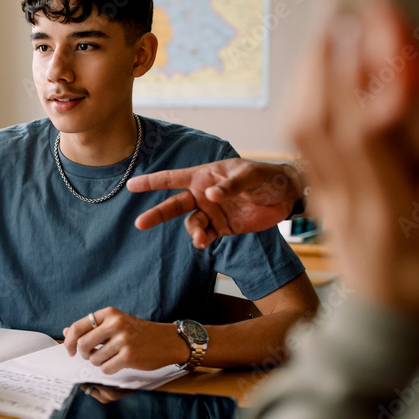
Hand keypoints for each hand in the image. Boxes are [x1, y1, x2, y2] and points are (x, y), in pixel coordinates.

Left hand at [63, 307, 187, 373]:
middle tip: (91, 356)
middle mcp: (115, 324)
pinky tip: (118, 364)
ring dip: (98, 363)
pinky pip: (106, 368)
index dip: (70, 341)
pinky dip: (108, 369)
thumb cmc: (139, 333)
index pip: (77, 327)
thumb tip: (66, 332)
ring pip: (94, 359)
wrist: (167, 341)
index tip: (71, 350)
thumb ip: (91, 327)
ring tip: (110, 358)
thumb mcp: (116, 322)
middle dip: (83, 355)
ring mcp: (122, 340)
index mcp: (109, 313)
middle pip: (83, 344)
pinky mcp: (129, 356)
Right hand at [127, 159, 303, 248]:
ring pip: (191, 224)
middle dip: (156, 214)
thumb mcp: (252, 175)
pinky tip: (204, 243)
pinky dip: (202, 241)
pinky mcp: (222, 228)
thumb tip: (210, 195)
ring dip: (193, 232)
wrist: (287, 196)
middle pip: (174, 205)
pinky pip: (206, 236)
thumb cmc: (267, 177)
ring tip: (201, 238)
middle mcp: (202, 194)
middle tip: (140, 223)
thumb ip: (231, 185)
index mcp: (204, 176)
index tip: (131, 185)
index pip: (173, 178)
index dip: (152, 181)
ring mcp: (211, 213)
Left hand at [290, 13, 418, 327]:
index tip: (370, 33)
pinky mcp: (321, 202)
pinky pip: (300, 148)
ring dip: (309, 78)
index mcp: (386, 213)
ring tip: (326, 32)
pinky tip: (319, 75)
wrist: (390, 340)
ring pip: (299, 133)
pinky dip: (307, 103)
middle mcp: (346, 202)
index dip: (362, 81)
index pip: (363, 136)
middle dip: (325, 65)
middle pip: (317, 124)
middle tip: (336, 13)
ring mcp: (326, 203)